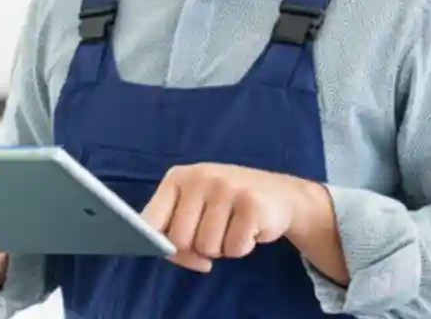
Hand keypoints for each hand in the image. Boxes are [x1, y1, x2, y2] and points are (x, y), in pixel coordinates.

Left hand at [141, 163, 309, 273]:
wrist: (279, 194)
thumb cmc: (226, 206)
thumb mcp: (195, 206)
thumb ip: (173, 227)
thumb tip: (167, 253)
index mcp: (178, 177)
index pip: (150, 219)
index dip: (157, 244)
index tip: (168, 252)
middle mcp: (199, 177)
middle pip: (179, 240)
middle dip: (196, 249)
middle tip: (213, 234)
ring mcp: (226, 188)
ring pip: (207, 247)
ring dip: (221, 249)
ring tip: (232, 228)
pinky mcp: (251, 204)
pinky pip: (234, 249)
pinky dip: (241, 248)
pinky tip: (248, 229)